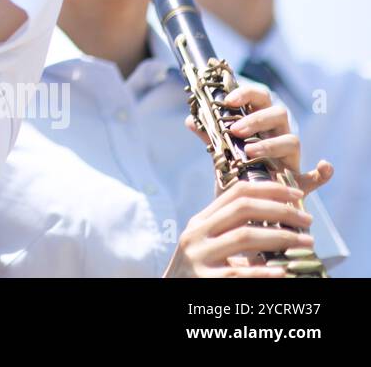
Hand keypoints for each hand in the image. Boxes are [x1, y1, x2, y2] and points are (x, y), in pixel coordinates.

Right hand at [165, 180, 315, 276]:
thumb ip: (231, 231)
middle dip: (281, 211)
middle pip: (243, 209)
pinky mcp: (206, 279)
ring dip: (281, 237)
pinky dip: (263, 272)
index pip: (236, 192)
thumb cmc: (198, 270)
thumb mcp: (208, 244)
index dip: (270, 189)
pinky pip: (239, 272)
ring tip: (307, 242)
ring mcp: (199, 256)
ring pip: (244, 237)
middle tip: (307, 220)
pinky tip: (283, 271)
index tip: (297, 194)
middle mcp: (197, 234)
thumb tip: (276, 221)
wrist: (171, 292)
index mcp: (200, 221)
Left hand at [185, 83, 332, 195]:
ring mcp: (290, 157)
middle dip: (257, 119)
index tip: (228, 100)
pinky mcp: (299, 182)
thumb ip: (210, 136)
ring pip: (292, 140)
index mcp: (261, 122)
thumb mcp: (222, 153)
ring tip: (249, 151)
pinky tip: (324, 167)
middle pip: (278, 114)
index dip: (247, 94)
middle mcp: (279, 135)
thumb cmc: (236, 171)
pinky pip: (317, 177)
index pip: (260, 97)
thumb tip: (190, 120)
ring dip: (272, 143)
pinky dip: (323, 172)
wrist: (245, 203)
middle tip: (235, 129)